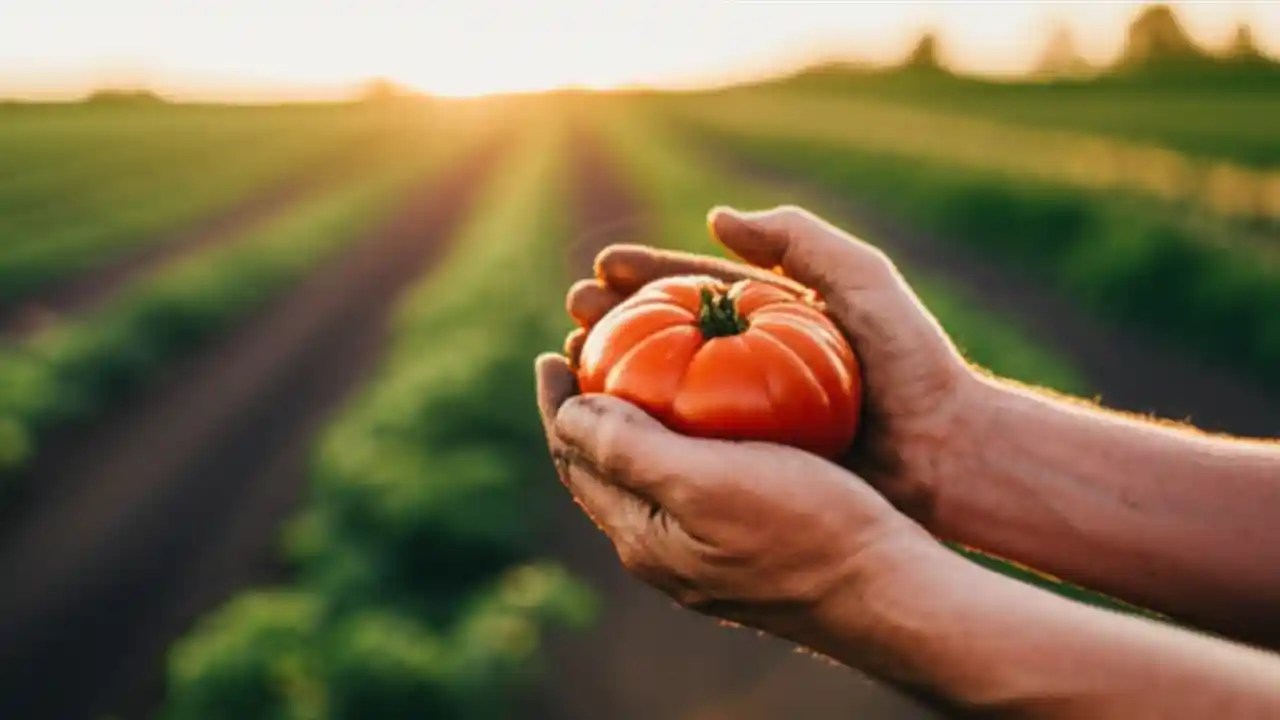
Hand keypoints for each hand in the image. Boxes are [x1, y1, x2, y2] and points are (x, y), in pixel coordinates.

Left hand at [535, 355, 938, 660]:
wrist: (887, 589)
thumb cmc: (805, 527)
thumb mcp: (706, 481)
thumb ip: (628, 450)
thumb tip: (567, 412)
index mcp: (642, 535)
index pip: (575, 459)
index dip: (559, 402)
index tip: (556, 348)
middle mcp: (663, 549)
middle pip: (604, 468)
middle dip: (587, 408)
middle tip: (589, 347)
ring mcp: (703, 550)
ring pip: (647, 473)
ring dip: (632, 420)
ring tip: (637, 368)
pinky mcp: (744, 542)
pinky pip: (692, 478)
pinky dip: (682, 435)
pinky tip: (711, 407)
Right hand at [563, 205, 977, 525]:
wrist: (946, 453)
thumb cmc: (909, 363)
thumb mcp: (862, 281)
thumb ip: (799, 240)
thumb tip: (719, 216)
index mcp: (775, 317)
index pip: (695, 285)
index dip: (645, 274)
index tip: (600, 266)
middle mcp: (754, 364)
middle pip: (668, 333)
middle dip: (615, 320)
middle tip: (572, 315)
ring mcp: (751, 415)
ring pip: (668, 392)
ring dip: (617, 376)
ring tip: (574, 366)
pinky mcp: (755, 462)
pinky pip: (690, 445)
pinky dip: (648, 434)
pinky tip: (610, 429)